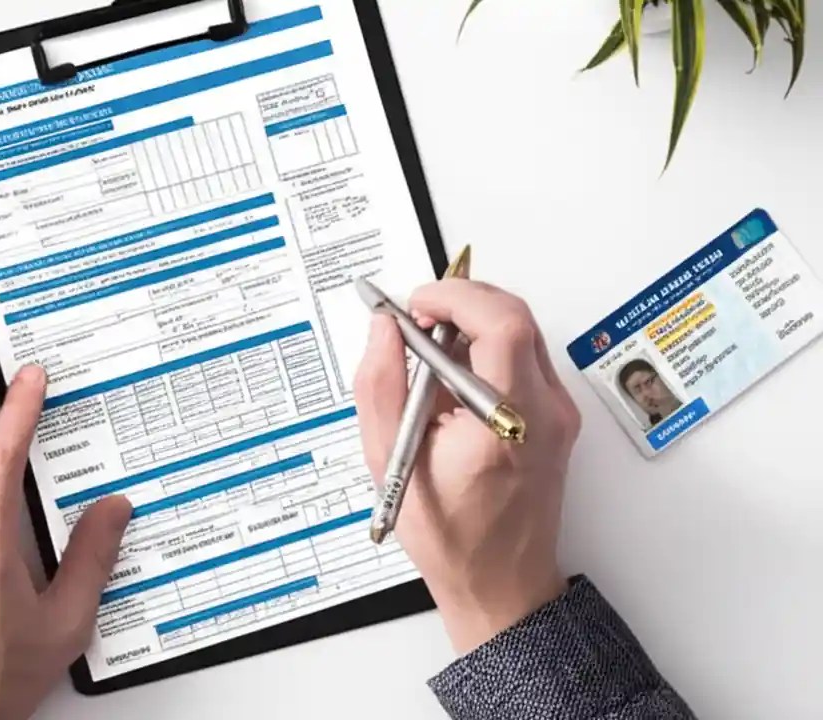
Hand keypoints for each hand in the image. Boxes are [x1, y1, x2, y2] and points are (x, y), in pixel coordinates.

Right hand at [354, 280, 580, 653]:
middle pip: (516, 317)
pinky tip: (455, 379)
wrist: (501, 581)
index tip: (417, 304)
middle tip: (419, 318)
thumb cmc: (450, 535)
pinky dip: (487, 349)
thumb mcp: (391, 459)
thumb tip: (384, 330)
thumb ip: (381, 385)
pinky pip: (525, 357)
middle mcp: (545, 412)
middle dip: (461, 302)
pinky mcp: (559, 415)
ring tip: (431, 354)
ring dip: (473, 325)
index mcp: (504, 424)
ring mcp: (559, 413)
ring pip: (522, 331)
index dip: (454, 298)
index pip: (500, 326)